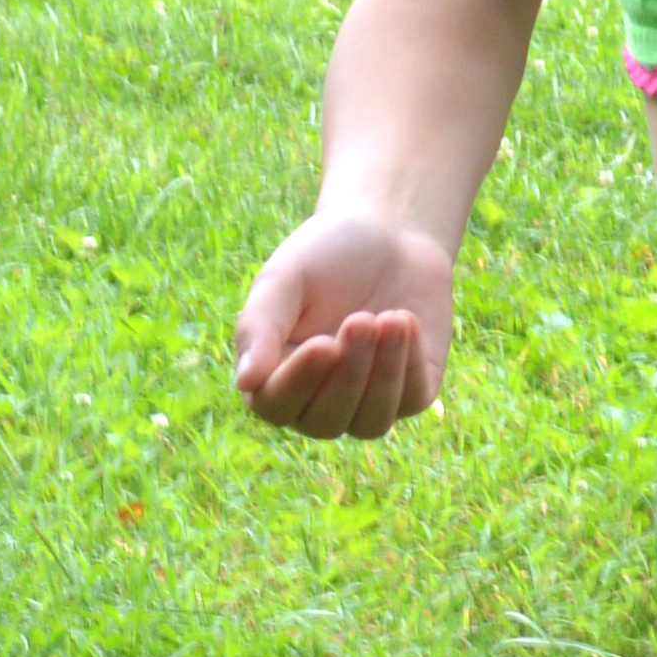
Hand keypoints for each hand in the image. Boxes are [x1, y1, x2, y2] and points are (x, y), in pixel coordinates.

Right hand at [228, 212, 460, 439]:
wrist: (389, 232)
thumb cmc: (326, 255)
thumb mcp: (284, 279)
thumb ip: (259, 327)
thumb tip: (245, 382)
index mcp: (275, 374)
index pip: (275, 406)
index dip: (298, 383)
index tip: (322, 344)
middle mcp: (317, 399)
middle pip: (325, 422)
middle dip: (348, 374)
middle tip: (361, 319)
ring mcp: (366, 401)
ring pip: (370, 423)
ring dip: (383, 374)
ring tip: (390, 319)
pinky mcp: (411, 392)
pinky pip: (411, 400)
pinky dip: (410, 362)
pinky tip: (405, 319)